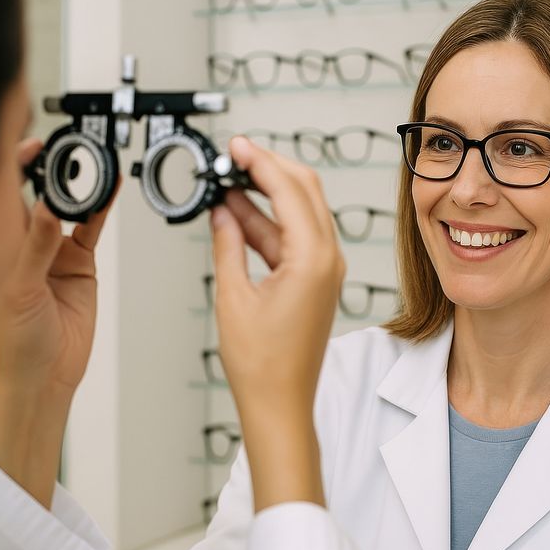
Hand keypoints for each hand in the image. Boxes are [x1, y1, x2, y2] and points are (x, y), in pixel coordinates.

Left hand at [0, 139, 114, 400]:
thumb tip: (47, 207)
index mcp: (0, 245)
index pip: (7, 195)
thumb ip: (36, 246)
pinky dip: (102, 208)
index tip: (37, 146)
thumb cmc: (19, 341)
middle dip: (55, 169)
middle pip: (42, 195)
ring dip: (83, 186)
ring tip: (96, 163)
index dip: (19, 167)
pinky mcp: (81, 263)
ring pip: (71, 207)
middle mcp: (27, 243)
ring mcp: (56, 251)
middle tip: (71, 149)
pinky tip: (110, 190)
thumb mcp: (21, 289)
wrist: (48, 373)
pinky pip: (92, 228)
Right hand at [210, 136, 344, 510]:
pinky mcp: (316, 280)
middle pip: (305, 191)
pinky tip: (238, 214)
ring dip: (265, 195)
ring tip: (227, 183)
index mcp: (313, 259)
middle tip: (235, 156)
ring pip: (299, 212)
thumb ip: (228, 244)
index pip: (291, 190)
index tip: (237, 145)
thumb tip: (222, 211)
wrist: (280, 403)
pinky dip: (268, 223)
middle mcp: (327, 260)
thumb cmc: (263, 365)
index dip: (261, 162)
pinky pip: (293, 237)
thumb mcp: (233, 295)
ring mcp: (324, 270)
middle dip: (269, 169)